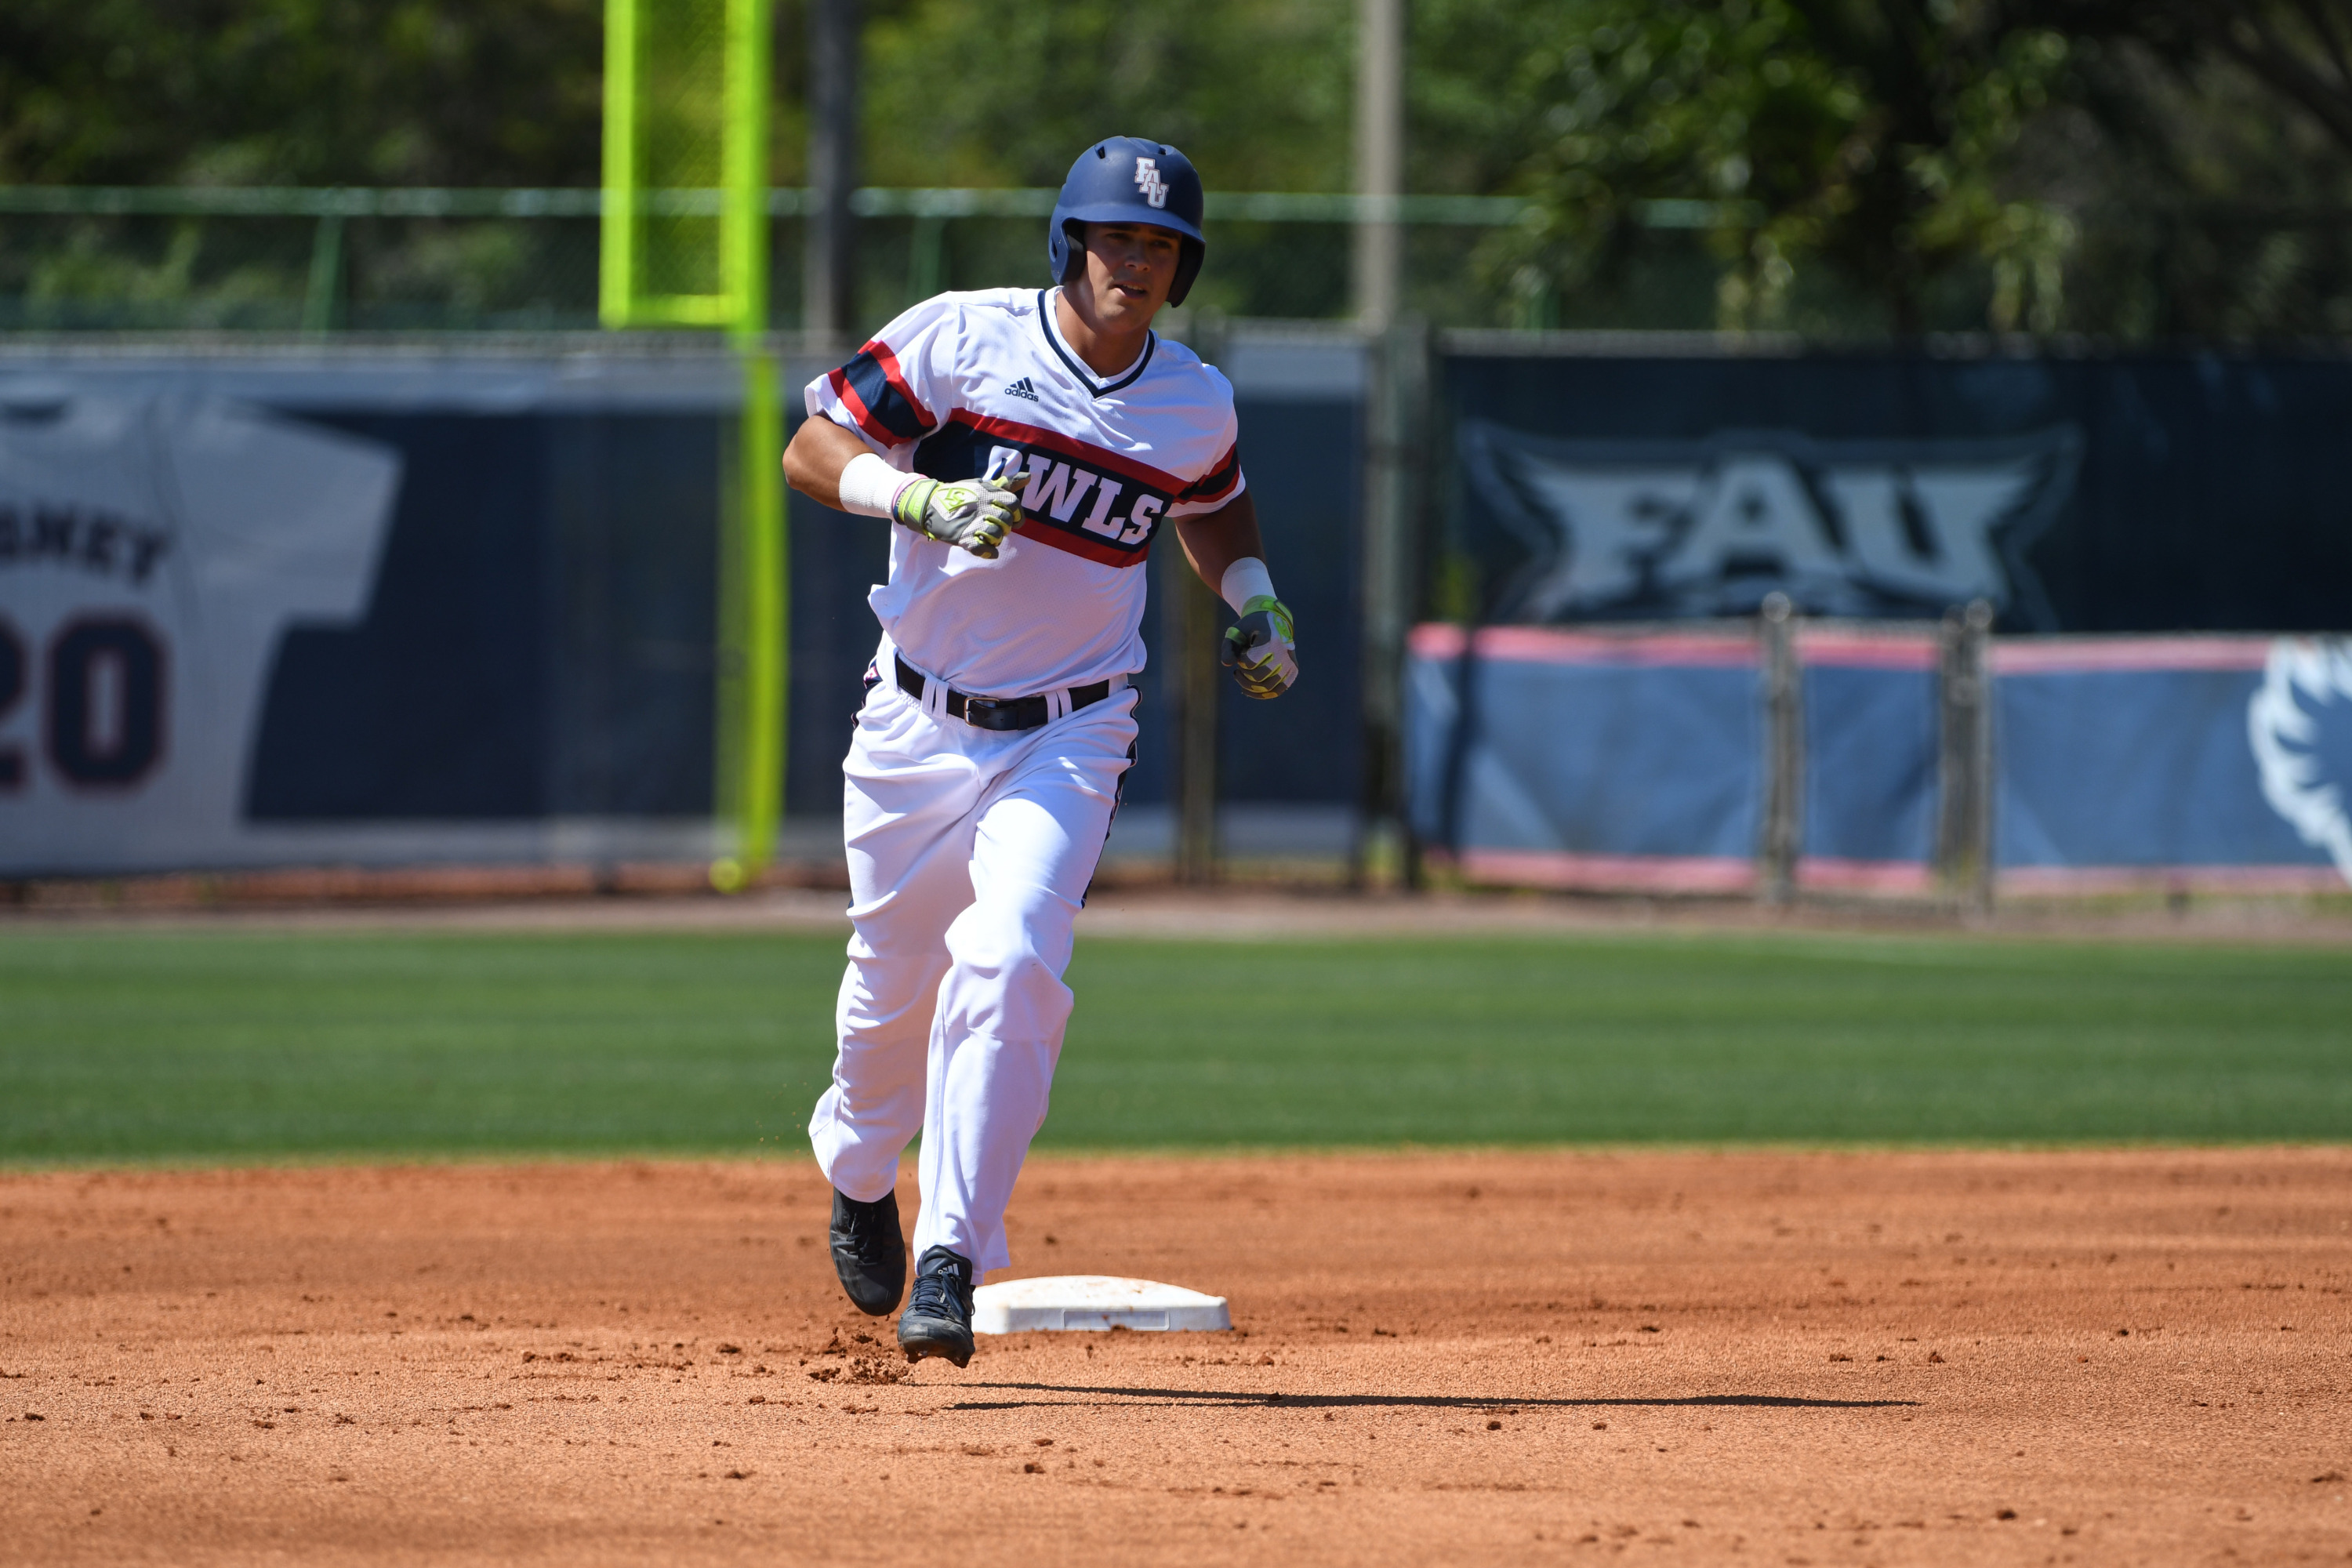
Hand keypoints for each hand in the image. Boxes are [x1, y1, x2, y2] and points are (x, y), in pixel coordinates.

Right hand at [892, 468, 1031, 558]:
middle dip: (1006, 528)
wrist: (929, 505)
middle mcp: (981, 506)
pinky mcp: (962, 537)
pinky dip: (988, 552)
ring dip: (996, 540)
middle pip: (1007, 522)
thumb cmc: (960, 495)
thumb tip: (1029, 476)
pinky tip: (986, 550)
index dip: (1017, 514)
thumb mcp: (982, 485)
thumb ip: (1006, 483)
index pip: (1013, 504)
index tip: (1013, 519)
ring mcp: (971, 522)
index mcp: (987, 492)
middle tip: (996, 528)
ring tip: (988, 537)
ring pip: (997, 535)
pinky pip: (983, 549)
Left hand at [1220, 595, 1297, 698]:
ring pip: (1266, 687)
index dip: (1240, 661)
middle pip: (1257, 677)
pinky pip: (1276, 691)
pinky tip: (1246, 690)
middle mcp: (1284, 652)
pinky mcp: (1293, 671)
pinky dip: (1260, 694)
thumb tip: (1227, 664)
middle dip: (1243, 674)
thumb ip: (1228, 646)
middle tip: (1239, 666)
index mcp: (1271, 638)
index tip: (1241, 652)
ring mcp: (1290, 663)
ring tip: (1241, 675)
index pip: (1250, 662)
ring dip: (1248, 686)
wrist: (1274, 622)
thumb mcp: (1237, 631)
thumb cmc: (1252, 627)